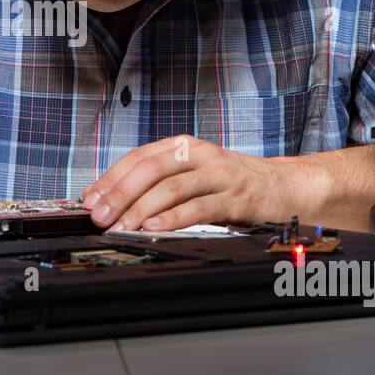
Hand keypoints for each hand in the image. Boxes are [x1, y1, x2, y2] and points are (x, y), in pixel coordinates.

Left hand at [82, 136, 279, 231]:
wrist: (284, 187)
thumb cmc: (232, 183)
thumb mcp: (193, 174)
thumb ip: (158, 183)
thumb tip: (112, 201)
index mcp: (183, 146)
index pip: (138, 157)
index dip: (111, 178)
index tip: (90, 200)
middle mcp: (199, 155)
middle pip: (151, 169)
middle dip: (120, 194)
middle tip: (100, 216)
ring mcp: (219, 174)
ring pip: (172, 187)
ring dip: (142, 208)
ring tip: (122, 226)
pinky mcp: (237, 197)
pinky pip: (200, 207)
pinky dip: (174, 217)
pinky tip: (156, 227)